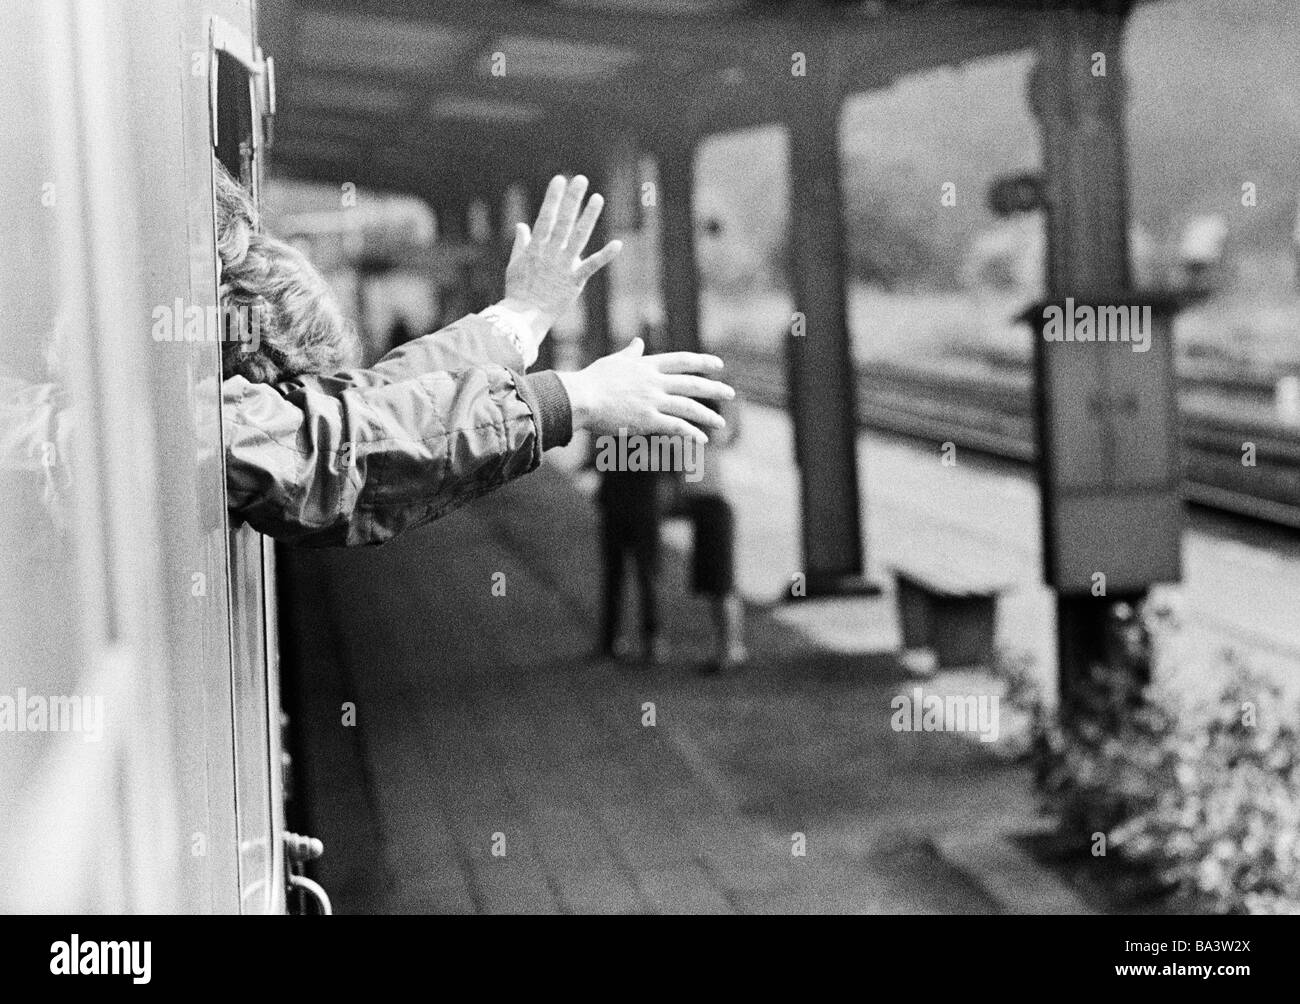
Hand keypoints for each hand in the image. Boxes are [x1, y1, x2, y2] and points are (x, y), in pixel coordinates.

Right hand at [502, 175, 622, 335]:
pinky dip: (605, 256)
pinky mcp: (575, 281)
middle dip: (572, 200)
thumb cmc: (518, 291)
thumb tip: (522, 225)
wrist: (524, 317)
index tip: (560, 180)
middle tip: (580, 179)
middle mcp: (550, 253)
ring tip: (598, 198)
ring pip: (578, 237)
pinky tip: (618, 244)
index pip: (545, 217)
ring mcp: (563, 266)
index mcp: (536, 247)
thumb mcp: (515, 264)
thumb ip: (521, 243)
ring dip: (589, 217)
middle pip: (563, 221)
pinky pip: (592, 266)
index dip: (553, 198)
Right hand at [556, 338, 733, 444]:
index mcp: (647, 365)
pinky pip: (675, 427)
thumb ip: (630, 353)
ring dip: (707, 416)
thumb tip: (638, 341)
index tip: (719, 365)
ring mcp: (652, 401)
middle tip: (731, 393)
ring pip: (688, 407)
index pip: (682, 360)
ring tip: (721, 424)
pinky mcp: (647, 420)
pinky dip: (690, 433)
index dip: (702, 362)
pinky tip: (702, 439)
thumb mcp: (614, 361)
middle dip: (714, 388)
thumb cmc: (592, 380)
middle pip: (691, 383)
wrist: (580, 398)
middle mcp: (654, 381)